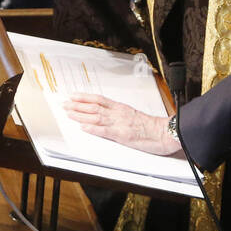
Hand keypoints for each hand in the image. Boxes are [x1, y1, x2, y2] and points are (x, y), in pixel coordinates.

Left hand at [63, 92, 178, 154]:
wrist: (166, 132)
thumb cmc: (153, 127)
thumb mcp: (134, 116)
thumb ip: (121, 115)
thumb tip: (108, 116)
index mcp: (121, 108)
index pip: (99, 99)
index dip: (85, 97)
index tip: (73, 95)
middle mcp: (118, 114)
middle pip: (94, 107)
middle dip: (77, 105)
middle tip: (64, 104)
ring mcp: (119, 124)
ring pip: (96, 117)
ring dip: (80, 115)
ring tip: (68, 113)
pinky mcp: (122, 135)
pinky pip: (105, 131)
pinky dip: (93, 129)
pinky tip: (83, 127)